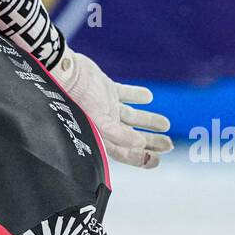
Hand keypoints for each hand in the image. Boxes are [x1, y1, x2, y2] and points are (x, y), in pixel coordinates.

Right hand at [53, 46, 172, 168]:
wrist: (66, 73)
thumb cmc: (76, 100)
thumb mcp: (97, 122)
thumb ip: (119, 135)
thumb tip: (139, 145)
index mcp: (101, 136)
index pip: (124, 152)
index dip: (141, 158)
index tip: (157, 160)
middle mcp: (105, 124)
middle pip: (132, 137)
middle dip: (150, 142)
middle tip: (168, 145)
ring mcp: (106, 106)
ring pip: (132, 117)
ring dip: (148, 121)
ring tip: (165, 125)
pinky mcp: (106, 89)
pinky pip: (125, 94)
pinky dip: (137, 95)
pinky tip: (148, 97)